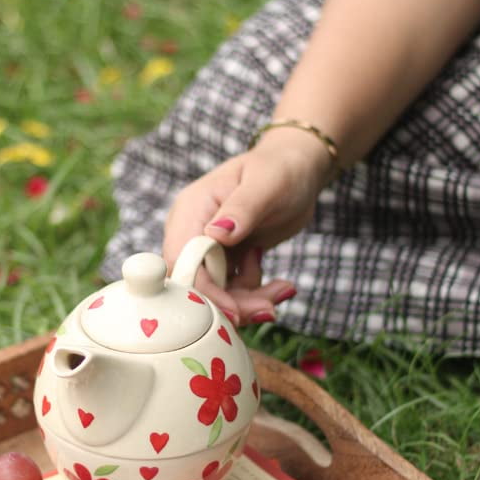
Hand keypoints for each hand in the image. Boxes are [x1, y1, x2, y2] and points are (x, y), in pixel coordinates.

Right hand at [163, 128, 333, 323]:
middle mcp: (192, 232)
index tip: (233, 311)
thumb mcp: (267, 184)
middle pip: (196, 284)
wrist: (298, 172)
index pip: (182, 260)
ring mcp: (208, 249)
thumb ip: (241, 209)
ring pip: (217, 293)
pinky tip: (281, 285)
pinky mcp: (225, 261)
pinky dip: (257, 295)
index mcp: (192, 210)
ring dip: (249, 302)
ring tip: (282, 291)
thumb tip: (215, 235)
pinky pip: (234, 291)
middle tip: (268, 310)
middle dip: (232, 303)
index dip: (202, 290)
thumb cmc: (281, 169)